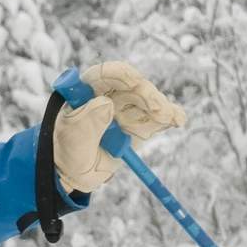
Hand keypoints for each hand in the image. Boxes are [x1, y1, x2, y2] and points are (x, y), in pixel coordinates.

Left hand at [53, 61, 186, 193]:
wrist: (77, 171)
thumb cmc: (68, 149)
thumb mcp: (72, 138)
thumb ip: (87, 121)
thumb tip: (105, 104)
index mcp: (87, 90)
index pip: (104, 74)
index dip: (121, 74)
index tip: (134, 82)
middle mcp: (110, 94)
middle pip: (133, 85)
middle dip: (147, 95)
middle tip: (158, 109)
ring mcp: (128, 108)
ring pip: (149, 100)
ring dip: (160, 107)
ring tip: (169, 118)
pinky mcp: (141, 123)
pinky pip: (159, 116)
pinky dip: (170, 116)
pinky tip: (178, 120)